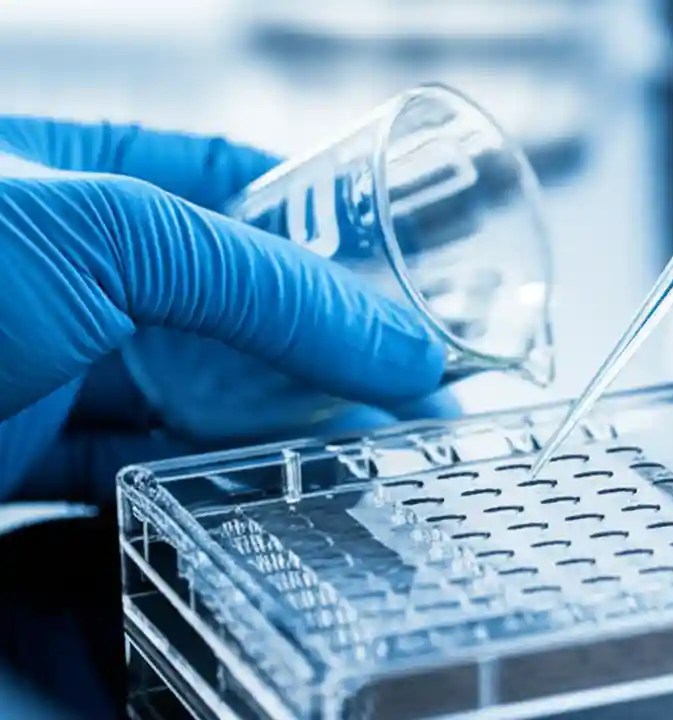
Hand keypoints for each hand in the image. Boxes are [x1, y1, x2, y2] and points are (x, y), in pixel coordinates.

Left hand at [0, 118, 448, 504]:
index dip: (330, 224)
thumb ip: (265, 290)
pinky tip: (281, 489)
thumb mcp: (114, 236)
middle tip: (422, 381)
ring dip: (285, 424)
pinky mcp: (30, 447)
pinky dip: (211, 483)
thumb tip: (404, 348)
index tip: (410, 270)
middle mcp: (72, 265)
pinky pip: (139, 468)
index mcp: (84, 174)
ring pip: (194, 394)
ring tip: (381, 446)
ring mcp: (49, 358)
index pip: (236, 183)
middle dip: (329, 344)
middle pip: (233, 305)